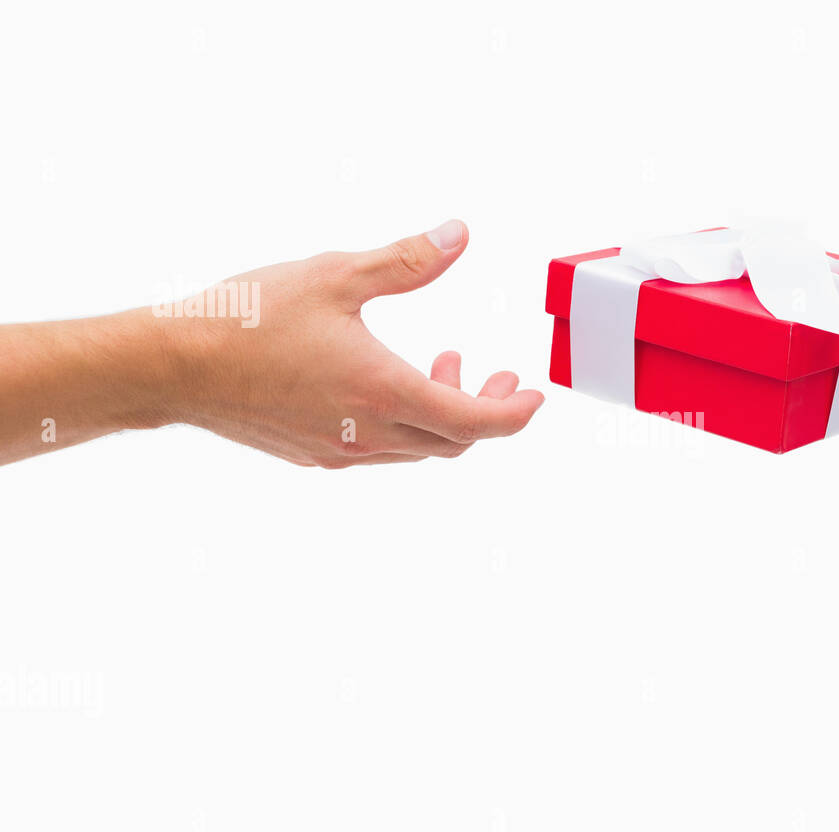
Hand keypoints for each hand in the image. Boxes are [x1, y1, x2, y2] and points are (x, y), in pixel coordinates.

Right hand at [161, 220, 543, 466]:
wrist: (170, 367)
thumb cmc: (247, 318)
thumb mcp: (335, 275)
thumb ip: (406, 261)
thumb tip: (459, 236)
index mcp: (385, 393)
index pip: (477, 423)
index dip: (517, 414)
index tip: (535, 396)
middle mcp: (369, 435)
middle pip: (454, 441)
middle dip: (486, 409)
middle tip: (496, 376)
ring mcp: (340, 452)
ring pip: (418, 449)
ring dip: (442, 413)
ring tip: (439, 363)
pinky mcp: (314, 456)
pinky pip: (381, 452)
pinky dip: (405, 424)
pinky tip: (387, 384)